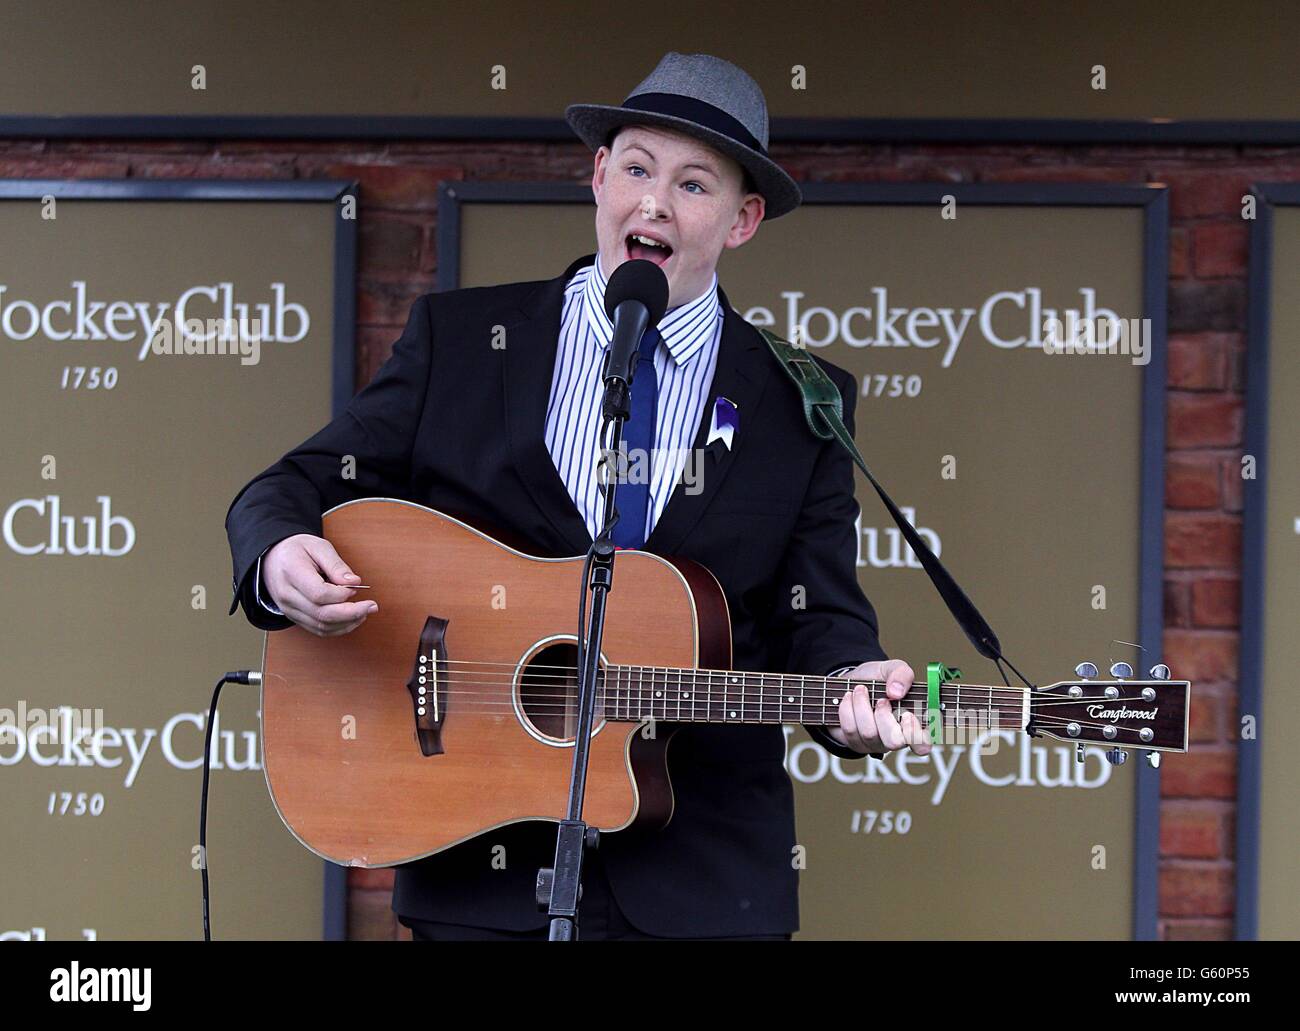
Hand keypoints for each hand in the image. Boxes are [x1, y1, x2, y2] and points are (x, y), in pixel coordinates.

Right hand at [262, 534, 377, 636]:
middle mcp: (288, 596)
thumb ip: (336, 565)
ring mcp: (290, 610)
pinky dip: (339, 628)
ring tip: (365, 612)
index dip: (341, 594)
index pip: (318, 594)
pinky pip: (318, 630)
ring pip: (321, 626)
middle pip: (322, 614)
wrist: (272, 559)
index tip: (355, 587)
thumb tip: (355, 582)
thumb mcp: (318, 546)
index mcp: (292, 573)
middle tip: (372, 606)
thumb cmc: (297, 550)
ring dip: (347, 623)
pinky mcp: (295, 618)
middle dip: (352, 613)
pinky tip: (353, 619)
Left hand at [826, 659, 930, 756]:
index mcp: (914, 723)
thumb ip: (902, 674)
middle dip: (883, 716)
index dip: (916, 734)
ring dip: (862, 706)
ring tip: (860, 690)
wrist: (852, 682)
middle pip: (894, 742)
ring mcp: (875, 743)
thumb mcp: (894, 668)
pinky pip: (850, 730)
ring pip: (869, 734)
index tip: (908, 714)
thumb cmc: (879, 679)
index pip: (923, 745)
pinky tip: (849, 697)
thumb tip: (896, 692)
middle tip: (881, 699)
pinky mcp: (855, 742)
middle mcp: (897, 738)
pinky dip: (847, 709)